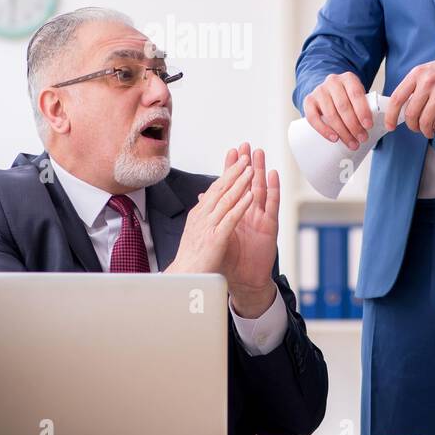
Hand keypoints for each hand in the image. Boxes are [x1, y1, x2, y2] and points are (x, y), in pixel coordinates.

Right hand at [167, 151, 253, 274]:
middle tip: (246, 156)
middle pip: (220, 188)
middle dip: (234, 171)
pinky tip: (250, 196)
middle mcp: (202, 216)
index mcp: (198, 214)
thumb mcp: (195, 232)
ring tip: (251, 169)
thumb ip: (202, 216)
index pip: (214, 188)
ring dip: (240, 183)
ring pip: (226, 199)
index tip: (237, 160)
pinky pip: (231, 218)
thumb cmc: (190, 258)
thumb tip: (203, 200)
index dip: (227, 173)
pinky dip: (241, 206)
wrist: (183, 279)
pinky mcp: (216, 238)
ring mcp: (209, 226)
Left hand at [219, 143, 280, 317]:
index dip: (232, 169)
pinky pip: (271, 206)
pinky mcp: (269, 227)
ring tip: (260, 154)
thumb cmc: (231, 259)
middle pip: (248, 183)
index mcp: (236, 213)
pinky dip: (273, 190)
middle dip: (248, 164)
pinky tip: (273, 176)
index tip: (232, 151)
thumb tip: (203, 195)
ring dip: (261, 171)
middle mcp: (249, 213)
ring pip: (260, 190)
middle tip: (247, 145)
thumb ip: (213, 212)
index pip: (233, 186)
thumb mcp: (217, 232)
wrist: (243, 282)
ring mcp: (260, 218)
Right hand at [302, 71, 373, 150]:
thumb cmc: (348, 97)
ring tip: (352, 143)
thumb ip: (366, 105)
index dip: (363, 111)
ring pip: (330, 114)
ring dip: (342, 132)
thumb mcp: (357, 95)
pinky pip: (313, 118)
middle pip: (343, 106)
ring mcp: (319, 91)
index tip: (369, 126)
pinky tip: (334, 138)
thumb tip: (382, 125)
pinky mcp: (308, 101)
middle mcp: (332, 82)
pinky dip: (324, 130)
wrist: (328, 91)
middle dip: (354, 125)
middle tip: (362, 139)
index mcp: (348, 78)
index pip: (356, 94)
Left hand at [385, 45, 434, 135]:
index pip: (397, 98)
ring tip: (429, 131)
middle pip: (411, 113)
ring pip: (425, 120)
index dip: (391, 116)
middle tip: (417, 129)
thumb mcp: (430, 71)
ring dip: (426, 130)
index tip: (390, 125)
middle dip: (412, 126)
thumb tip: (404, 106)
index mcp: (417, 74)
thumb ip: (417, 85)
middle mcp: (428, 81)